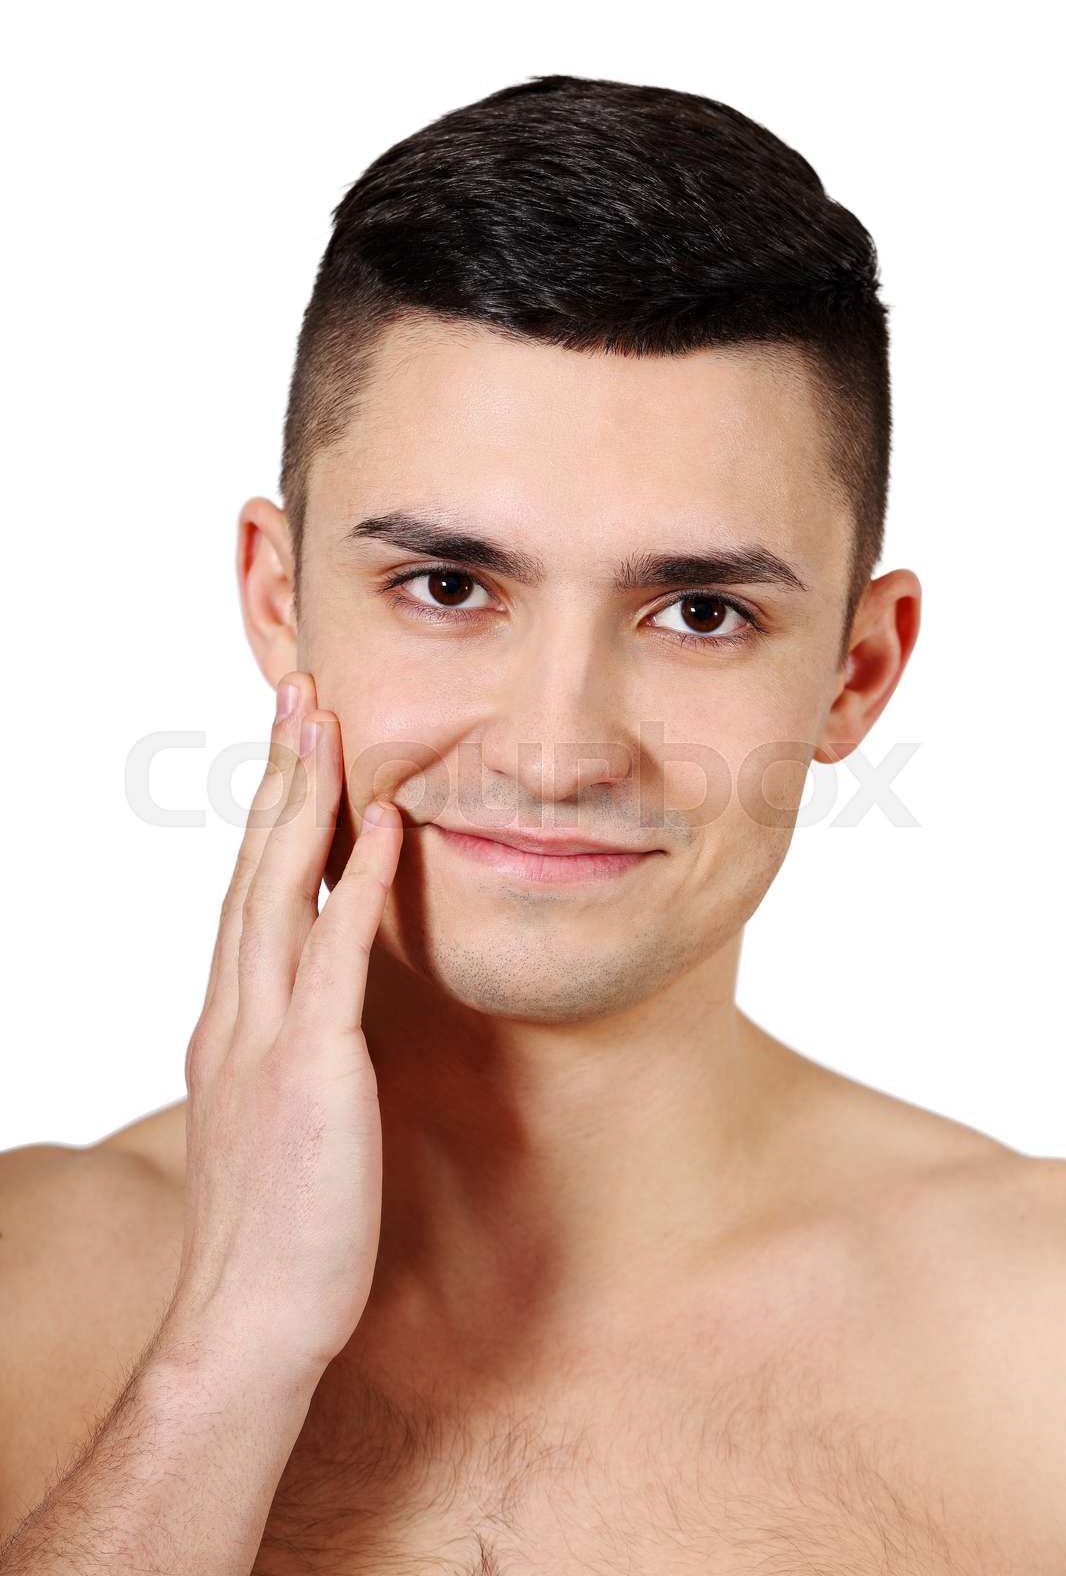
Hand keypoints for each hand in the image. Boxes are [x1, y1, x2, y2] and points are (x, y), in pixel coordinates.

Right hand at [164, 672, 402, 1378]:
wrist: (246, 1320)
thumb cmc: (273, 1227)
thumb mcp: (271, 1118)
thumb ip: (289, 1050)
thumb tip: (322, 1008)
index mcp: (229, 1023)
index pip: (248, 895)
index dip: (268, 816)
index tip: (291, 749)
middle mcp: (236, 1015)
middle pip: (254, 871)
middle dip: (279, 778)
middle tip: (299, 697)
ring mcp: (265, 1041)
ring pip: (280, 893)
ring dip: (305, 802)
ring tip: (325, 724)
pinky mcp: (311, 1074)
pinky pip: (336, 960)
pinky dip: (358, 885)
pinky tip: (383, 825)